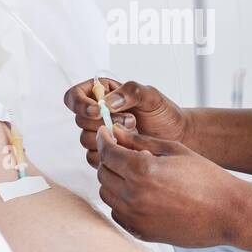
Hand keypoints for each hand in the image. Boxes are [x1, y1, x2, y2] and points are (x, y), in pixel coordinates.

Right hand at [64, 76, 191, 167]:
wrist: (176, 137)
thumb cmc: (164, 114)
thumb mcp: (150, 96)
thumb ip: (130, 92)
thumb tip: (108, 103)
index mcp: (102, 94)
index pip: (74, 96)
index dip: (80, 104)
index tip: (98, 110)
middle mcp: (97, 114)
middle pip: (80, 120)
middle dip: (104, 123)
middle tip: (131, 121)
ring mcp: (100, 136)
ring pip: (86, 140)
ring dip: (110, 139)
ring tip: (134, 135)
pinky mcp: (106, 154)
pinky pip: (95, 158)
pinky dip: (112, 155)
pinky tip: (131, 149)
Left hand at [95, 122, 248, 248]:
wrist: (228, 212)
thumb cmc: (207, 178)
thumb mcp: (175, 150)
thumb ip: (141, 141)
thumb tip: (116, 132)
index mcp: (143, 170)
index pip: (107, 152)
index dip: (104, 139)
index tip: (105, 134)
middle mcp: (134, 195)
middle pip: (103, 173)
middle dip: (109, 159)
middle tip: (122, 152)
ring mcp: (136, 217)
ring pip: (106, 194)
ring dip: (113, 181)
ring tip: (134, 174)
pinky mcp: (141, 232)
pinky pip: (117, 213)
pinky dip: (121, 202)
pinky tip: (140, 194)